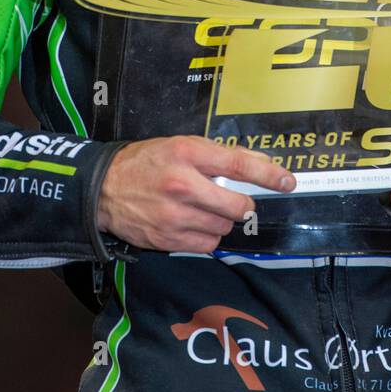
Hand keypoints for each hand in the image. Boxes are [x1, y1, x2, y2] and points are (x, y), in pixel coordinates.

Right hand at [97, 135, 295, 253]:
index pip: (239, 165)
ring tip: (200, 208)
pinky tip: (191, 222)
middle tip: (233, 200)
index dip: (269, 175)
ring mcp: (175, 215)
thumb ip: (219, 156)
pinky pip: (208, 244)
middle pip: (237, 206)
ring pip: (224, 227)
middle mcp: (183, 185)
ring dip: (220, 220)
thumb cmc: (145, 163)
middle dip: (242, 205)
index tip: (287, 182)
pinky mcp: (169, 239)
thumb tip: (260, 164)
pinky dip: (207, 235)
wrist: (103, 189)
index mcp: (188, 154)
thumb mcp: (181, 147)